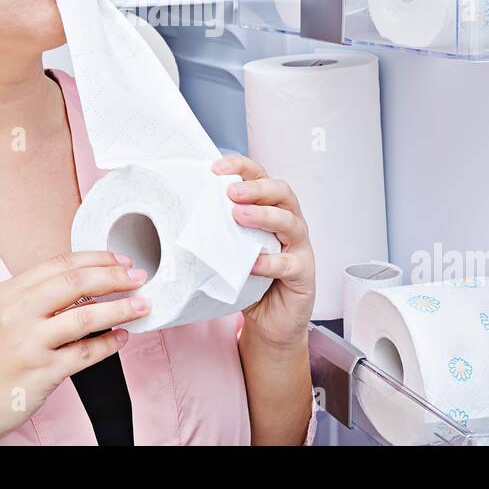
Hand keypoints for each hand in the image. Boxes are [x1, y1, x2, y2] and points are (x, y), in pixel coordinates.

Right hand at [0, 250, 149, 444]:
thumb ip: (32, 300)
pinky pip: (85, 355)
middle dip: (115, 277)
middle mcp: (17, 314)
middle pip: (77, 283)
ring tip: (142, 305)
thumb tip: (82, 287)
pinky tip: (122, 339)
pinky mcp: (40, 374)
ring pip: (87, 317)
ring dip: (121, 309)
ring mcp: (29, 344)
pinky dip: (110, 345)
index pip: (60, 264)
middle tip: (140, 277)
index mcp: (7, 293)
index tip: (120, 260)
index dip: (96, 259)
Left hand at [212, 154, 315, 348]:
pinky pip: (289, 264)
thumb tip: (185, 212)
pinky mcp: (304, 274)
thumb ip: (220, 230)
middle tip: (230, 192)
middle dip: (256, 188)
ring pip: (290, 222)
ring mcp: (300, 247)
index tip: (217, 168)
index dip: (242, 167)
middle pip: (282, 193)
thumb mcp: (232, 249)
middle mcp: (290, 222)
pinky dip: (269, 261)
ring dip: (264, 216)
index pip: (262, 177)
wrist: (270, 320)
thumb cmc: (251, 279)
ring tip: (239, 216)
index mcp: (272, 209)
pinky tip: (252, 263)